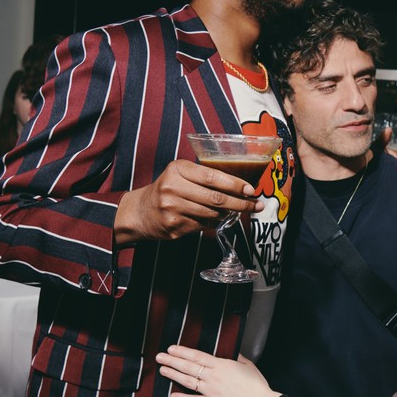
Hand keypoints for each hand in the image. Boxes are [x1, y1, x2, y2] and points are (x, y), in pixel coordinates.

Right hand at [114, 159, 260, 244]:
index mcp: (177, 170)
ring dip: (229, 214)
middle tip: (256, 205)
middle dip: (240, 203)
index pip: (212, 176)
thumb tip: (239, 185)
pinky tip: (218, 219)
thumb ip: (204, 175)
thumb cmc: (168, 188)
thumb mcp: (180, 173)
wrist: (140, 212)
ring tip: (237, 211)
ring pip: (212, 214)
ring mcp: (172, 209)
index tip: (251, 189)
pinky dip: (215, 223)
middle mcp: (173, 188)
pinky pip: (203, 226)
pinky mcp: (174, 227)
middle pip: (216, 198)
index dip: (235, 184)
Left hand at [156, 345, 276, 396]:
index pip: (197, 356)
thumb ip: (237, 357)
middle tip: (160, 357)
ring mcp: (210, 391)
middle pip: (188, 367)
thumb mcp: (248, 364)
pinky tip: (173, 395)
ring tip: (162, 370)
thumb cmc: (256, 384)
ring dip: (173, 375)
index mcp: (221, 365)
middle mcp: (212, 377)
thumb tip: (231, 351)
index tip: (171, 348)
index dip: (182, 352)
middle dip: (172, 361)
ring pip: (187, 381)